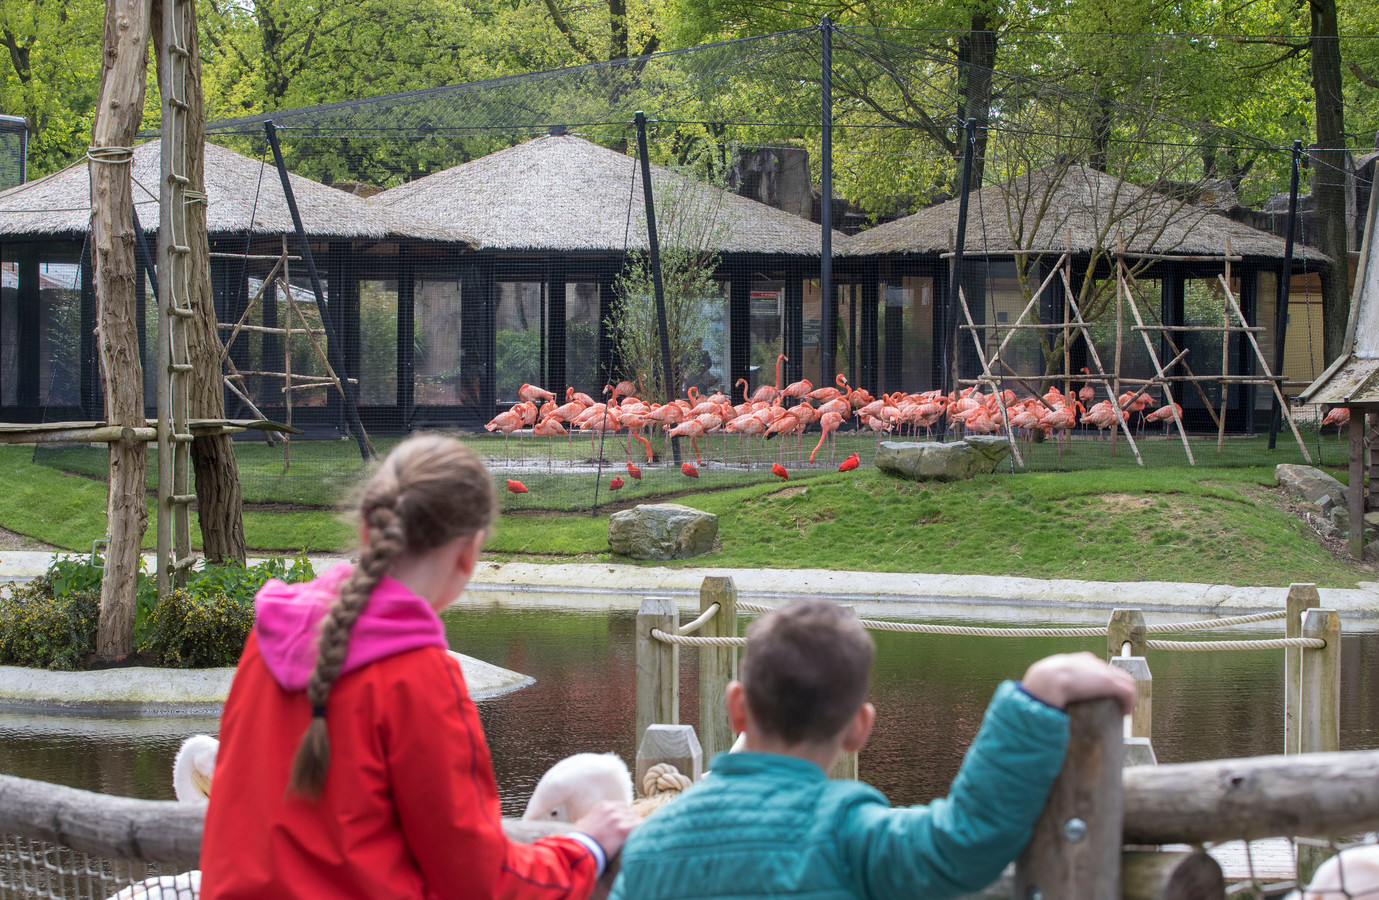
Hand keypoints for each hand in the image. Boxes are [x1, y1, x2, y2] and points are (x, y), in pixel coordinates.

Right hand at [573, 800, 640, 858]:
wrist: (579, 850)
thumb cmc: (579, 840)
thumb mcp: (583, 823)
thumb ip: (590, 819)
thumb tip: (586, 823)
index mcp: (602, 805)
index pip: (621, 807)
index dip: (624, 818)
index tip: (624, 827)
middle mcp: (612, 809)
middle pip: (629, 813)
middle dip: (630, 823)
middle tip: (630, 835)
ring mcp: (618, 818)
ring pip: (635, 821)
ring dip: (635, 830)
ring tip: (635, 839)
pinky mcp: (623, 829)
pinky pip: (639, 828)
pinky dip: (640, 833)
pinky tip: (640, 840)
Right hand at [1020, 652, 1136, 714]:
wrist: (1046, 681)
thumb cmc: (1041, 685)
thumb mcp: (1045, 681)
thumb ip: (1051, 686)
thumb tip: (1050, 699)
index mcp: (1076, 660)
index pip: (1096, 669)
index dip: (1100, 684)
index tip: (1099, 697)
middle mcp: (1092, 662)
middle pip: (1112, 674)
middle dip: (1116, 689)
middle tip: (1114, 705)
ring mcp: (1101, 672)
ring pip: (1123, 681)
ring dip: (1125, 697)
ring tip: (1122, 711)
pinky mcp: (1110, 682)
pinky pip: (1127, 692)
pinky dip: (1129, 702)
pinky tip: (1125, 713)